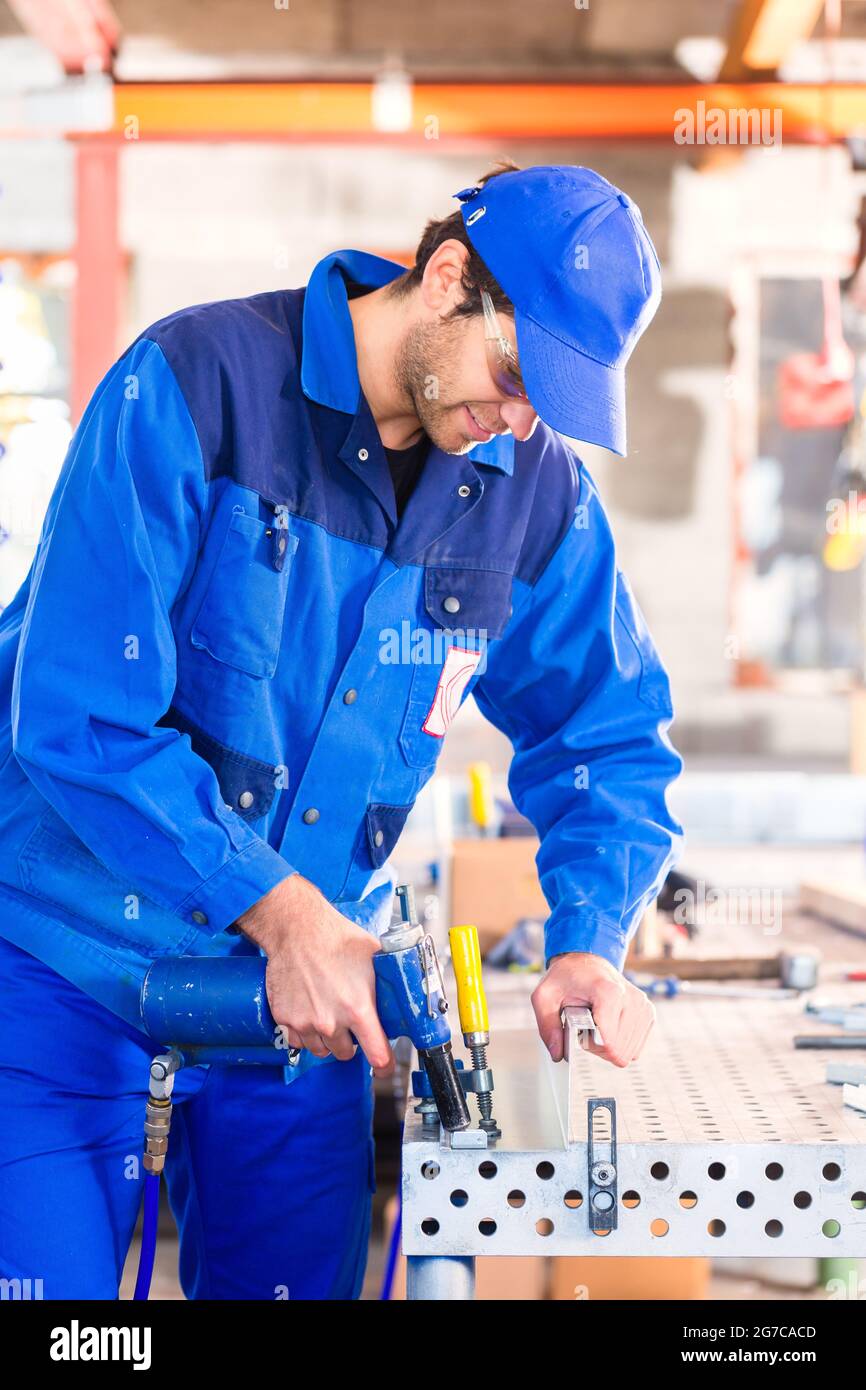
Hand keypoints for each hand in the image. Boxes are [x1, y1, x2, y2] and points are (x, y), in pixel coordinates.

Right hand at [235, 873, 393, 1076]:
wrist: (298, 930)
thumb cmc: (337, 939)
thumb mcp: (375, 959)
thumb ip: (389, 983)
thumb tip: (409, 990)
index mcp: (358, 1009)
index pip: (377, 1054)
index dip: (384, 1065)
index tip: (384, 1067)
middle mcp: (332, 1022)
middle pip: (346, 1054)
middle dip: (351, 1042)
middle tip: (349, 1022)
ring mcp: (306, 1023)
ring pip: (321, 1050)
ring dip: (327, 1039)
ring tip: (328, 1014)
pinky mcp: (286, 1019)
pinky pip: (298, 1041)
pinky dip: (304, 1033)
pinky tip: (309, 1013)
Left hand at [531, 951, 654, 1067]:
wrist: (586, 961)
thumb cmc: (567, 977)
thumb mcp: (544, 997)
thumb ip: (547, 1026)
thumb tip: (558, 1054)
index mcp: (608, 993)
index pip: (610, 1044)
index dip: (591, 1046)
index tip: (581, 1030)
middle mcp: (631, 998)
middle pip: (619, 1052)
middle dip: (600, 1048)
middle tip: (588, 1027)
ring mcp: (643, 1006)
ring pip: (630, 1053)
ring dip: (611, 1046)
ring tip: (598, 1025)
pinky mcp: (648, 1012)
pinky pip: (637, 1047)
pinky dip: (622, 1043)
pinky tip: (610, 1026)